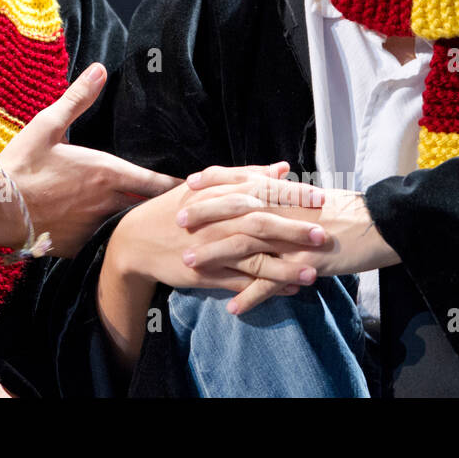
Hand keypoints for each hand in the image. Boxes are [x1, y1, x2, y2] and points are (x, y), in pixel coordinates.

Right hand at [0, 63, 179, 256]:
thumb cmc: (22, 165)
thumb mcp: (47, 125)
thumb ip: (77, 99)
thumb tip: (99, 69)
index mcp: (105, 172)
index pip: (153, 182)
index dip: (173, 185)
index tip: (189, 187)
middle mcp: (107, 202)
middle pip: (145, 207)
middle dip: (159, 206)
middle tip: (175, 206)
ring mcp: (93, 228)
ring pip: (125, 226)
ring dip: (134, 222)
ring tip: (147, 223)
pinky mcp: (78, 246)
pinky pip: (101, 242)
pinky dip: (107, 239)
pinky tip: (108, 240)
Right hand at [95, 161, 322, 369]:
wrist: (136, 241)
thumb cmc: (175, 210)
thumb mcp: (206, 188)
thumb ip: (246, 176)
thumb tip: (281, 168)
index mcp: (218, 196)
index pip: (260, 191)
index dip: (290, 195)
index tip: (320, 197)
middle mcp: (216, 221)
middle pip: (259, 223)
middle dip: (291, 229)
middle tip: (321, 233)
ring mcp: (211, 249)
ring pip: (252, 258)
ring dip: (284, 266)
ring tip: (314, 271)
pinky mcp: (206, 273)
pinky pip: (239, 282)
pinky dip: (265, 287)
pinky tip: (290, 289)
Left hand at [181, 170, 401, 315]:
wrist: (381, 224)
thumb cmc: (346, 208)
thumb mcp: (310, 195)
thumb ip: (284, 190)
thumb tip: (265, 181)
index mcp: (283, 192)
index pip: (240, 179)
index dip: (213, 182)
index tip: (188, 185)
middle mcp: (282, 211)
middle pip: (234, 209)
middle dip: (203, 214)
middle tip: (177, 221)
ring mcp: (291, 238)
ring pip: (245, 245)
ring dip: (215, 255)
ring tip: (190, 264)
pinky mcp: (304, 264)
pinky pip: (272, 282)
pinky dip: (251, 296)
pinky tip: (233, 308)